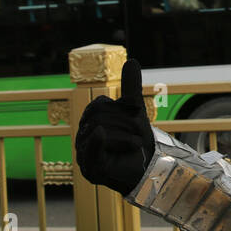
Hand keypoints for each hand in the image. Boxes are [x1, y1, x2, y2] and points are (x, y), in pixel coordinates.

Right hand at [74, 59, 154, 195]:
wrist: (147, 169)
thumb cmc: (136, 140)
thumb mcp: (134, 111)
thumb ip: (130, 88)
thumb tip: (132, 61)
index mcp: (90, 121)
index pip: (99, 106)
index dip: (120, 107)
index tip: (137, 113)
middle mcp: (83, 136)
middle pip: (100, 118)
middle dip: (125, 123)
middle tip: (139, 135)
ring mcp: (85, 153)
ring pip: (101, 131)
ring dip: (126, 137)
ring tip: (136, 145)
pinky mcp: (91, 168)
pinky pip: (90, 151)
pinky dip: (95, 140)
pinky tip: (99, 133)